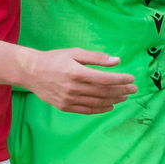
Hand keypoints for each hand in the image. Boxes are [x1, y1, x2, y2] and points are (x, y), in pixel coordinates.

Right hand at [18, 47, 136, 113]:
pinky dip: (100, 109)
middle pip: (104, 92)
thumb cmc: (54, 59)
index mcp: (77, 72)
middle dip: (121, 91)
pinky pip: (87, 110)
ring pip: (97, 102)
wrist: (31, 72)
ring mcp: (69, 100)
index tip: (131, 79)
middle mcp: (74, 88)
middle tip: (134, 89)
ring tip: (125, 97)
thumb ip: (96, 58)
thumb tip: (117, 61)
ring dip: (114, 100)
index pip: (105, 79)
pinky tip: (109, 106)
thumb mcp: (75, 53)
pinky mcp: (65, 107)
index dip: (121, 80)